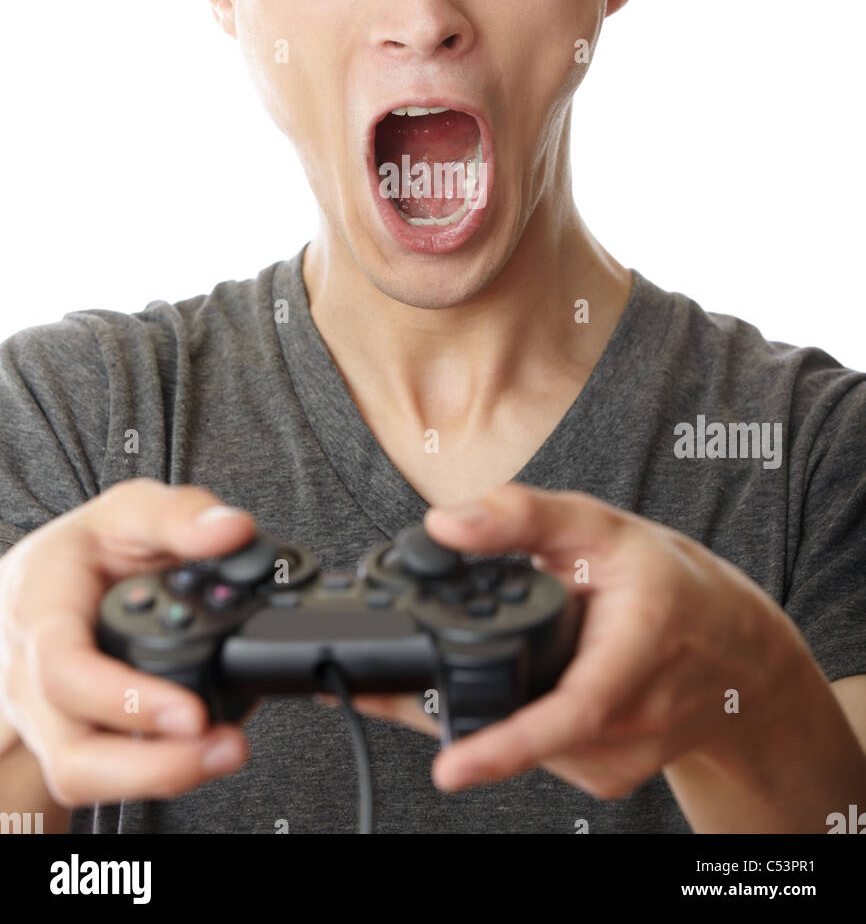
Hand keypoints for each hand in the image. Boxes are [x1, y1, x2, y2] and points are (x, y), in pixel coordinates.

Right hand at [0, 478, 258, 805]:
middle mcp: (31, 678)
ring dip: (158, 776)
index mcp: (40, 612)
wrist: (48, 585)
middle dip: (152, 765)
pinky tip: (204, 751)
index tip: (190, 712)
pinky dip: (157, 771)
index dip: (125, 700)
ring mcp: (47, 720)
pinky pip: (105, 777)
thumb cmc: (84, 551)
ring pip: (83, 777)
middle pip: (73, 752)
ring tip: (225, 752)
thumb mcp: (128, 511)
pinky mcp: (73, 743)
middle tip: (222, 746)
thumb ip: (180, 515)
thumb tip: (231, 531)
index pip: (64, 671)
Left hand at [332, 482, 806, 798]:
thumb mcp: (603, 528)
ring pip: (521, 746)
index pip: (572, 709)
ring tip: (437, 671)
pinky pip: (537, 755)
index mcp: (639, 649)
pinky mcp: (606, 776)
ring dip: (467, 715)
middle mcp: (632, 718)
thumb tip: (446, 523)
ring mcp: (620, 757)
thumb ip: (523, 517)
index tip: (452, 766)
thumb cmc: (674, 587)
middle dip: (446, 713)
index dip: (508, 742)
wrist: (740, 657)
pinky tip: (500, 688)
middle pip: (523, 732)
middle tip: (380, 689)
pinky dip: (502, 726)